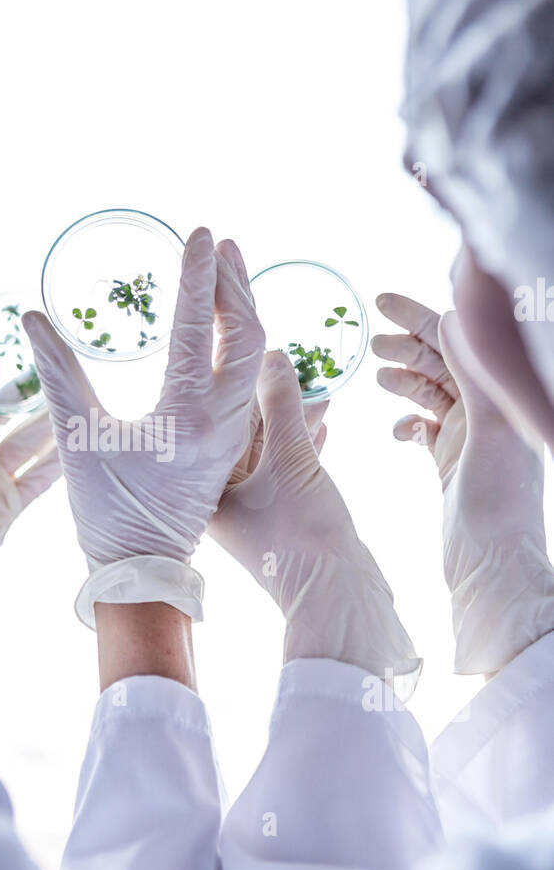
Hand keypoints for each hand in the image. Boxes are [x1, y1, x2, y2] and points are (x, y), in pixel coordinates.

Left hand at [0, 353, 60, 634]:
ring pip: (24, 444)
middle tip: (58, 375)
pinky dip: (57, 463)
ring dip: (48, 426)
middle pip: (3, 418)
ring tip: (76, 401)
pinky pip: (37, 479)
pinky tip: (78, 444)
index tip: (21, 354)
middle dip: (27, 398)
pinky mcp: (6, 505)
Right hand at [22, 227, 264, 621]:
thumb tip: (32, 315)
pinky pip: (251, 377)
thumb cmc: (105, 508)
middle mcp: (223, 420)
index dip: (196, 274)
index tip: (196, 231)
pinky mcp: (233, 442)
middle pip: (247, 332)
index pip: (199, 326)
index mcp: (187, 415)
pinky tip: (226, 324)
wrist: (140, 568)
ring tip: (224, 269)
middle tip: (216, 242)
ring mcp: (235, 432)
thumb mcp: (76, 437)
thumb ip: (59, 372)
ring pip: (255, 354)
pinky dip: (242, 340)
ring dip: (241, 308)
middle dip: (232, 282)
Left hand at [205, 248, 418, 684]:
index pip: (210, 389)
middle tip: (246, 303)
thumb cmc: (305, 543)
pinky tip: (316, 413)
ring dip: (278, 395)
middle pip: (230, 405)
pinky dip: (297, 432)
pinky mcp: (273, 508)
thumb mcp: (294, 464)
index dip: (217, 335)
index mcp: (207, 472)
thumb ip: (282, 407)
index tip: (219, 284)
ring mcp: (244, 496)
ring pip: (258, 430)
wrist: (334, 605)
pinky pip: (280, 457)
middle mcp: (216, 483)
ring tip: (283, 350)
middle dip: (246, 358)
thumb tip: (272, 353)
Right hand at [374, 293, 553, 674]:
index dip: (419, 317)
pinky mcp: (451, 462)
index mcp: (501, 396)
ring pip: (431, 392)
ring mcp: (469, 436)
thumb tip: (452, 319)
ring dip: (404, 380)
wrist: (493, 565)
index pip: (458, 340)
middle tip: (369, 341)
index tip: (378, 303)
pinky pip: (424, 428)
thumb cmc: (499, 502)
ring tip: (376, 377)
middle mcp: (489, 411)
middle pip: (443, 361)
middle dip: (407, 345)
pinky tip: (396, 432)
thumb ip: (475, 372)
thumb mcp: (488, 428)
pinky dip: (407, 423)